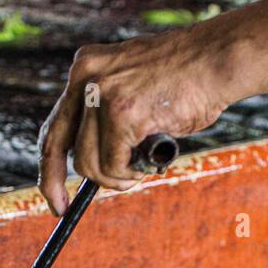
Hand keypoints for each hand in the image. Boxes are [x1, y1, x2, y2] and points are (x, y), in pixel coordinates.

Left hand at [37, 25, 233, 215]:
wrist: (218, 58)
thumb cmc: (188, 80)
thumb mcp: (134, 89)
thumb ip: (110, 115)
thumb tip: (96, 162)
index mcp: (86, 68)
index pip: (55, 125)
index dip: (48, 164)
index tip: (52, 192)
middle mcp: (86, 78)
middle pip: (57, 147)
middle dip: (54, 184)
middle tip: (62, 209)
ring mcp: (102, 94)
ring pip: (87, 162)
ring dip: (113, 178)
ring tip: (137, 171)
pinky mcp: (122, 113)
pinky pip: (113, 165)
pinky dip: (129, 175)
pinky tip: (146, 165)